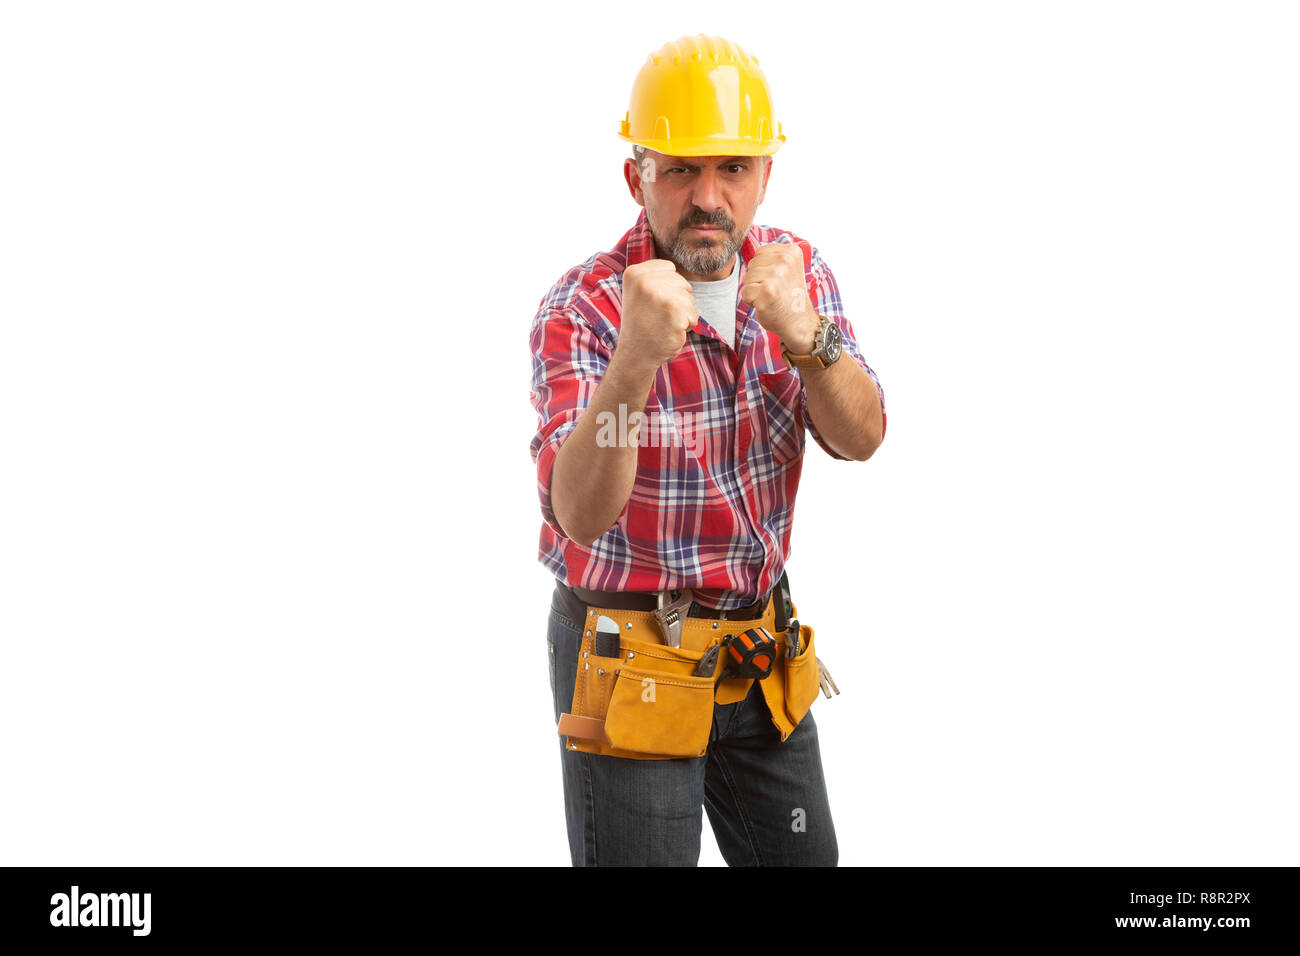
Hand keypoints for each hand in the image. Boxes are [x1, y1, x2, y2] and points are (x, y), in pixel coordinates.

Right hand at [615, 259, 699, 375]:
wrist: (636, 354)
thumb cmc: (642, 324)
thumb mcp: (639, 293)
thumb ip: (654, 276)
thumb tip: (678, 260)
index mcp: (634, 273)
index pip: (669, 269)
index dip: (667, 288)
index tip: (650, 303)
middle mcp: (644, 281)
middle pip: (682, 283)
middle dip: (677, 301)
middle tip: (657, 316)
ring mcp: (659, 295)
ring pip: (689, 298)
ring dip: (682, 314)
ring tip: (663, 323)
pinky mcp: (674, 311)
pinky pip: (694, 314)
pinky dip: (687, 326)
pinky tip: (670, 331)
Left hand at [739, 243, 819, 352]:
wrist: (799, 322)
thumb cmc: (789, 297)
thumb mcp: (787, 268)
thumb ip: (773, 257)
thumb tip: (750, 247)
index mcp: (791, 251)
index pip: (760, 253)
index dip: (763, 269)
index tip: (778, 281)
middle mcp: (785, 260)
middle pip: (752, 264)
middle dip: (757, 280)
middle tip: (775, 291)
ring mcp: (776, 275)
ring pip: (747, 278)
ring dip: (754, 290)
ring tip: (771, 297)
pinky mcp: (767, 290)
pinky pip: (745, 292)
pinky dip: (751, 301)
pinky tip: (766, 305)